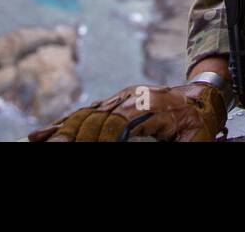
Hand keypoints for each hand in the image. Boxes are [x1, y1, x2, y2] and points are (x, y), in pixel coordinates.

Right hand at [26, 82, 227, 141]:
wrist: (203, 94)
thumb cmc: (200, 120)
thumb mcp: (197, 138)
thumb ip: (181, 149)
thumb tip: (172, 150)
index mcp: (150, 108)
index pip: (116, 126)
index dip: (96, 139)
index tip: (81, 148)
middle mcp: (131, 100)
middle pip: (95, 120)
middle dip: (72, 136)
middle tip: (52, 148)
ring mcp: (121, 99)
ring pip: (85, 115)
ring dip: (62, 130)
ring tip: (41, 142)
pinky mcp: (115, 101)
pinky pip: (86, 112)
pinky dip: (64, 123)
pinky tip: (45, 133)